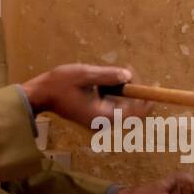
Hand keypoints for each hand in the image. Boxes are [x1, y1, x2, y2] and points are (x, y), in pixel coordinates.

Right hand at [21, 64, 149, 129]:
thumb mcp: (84, 74)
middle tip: (128, 70)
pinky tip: (105, 81)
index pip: (134, 114)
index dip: (146, 101)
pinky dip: (115, 94)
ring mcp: (99, 122)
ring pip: (123, 108)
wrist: (40, 94)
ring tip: (119, 72)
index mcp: (102, 116)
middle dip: (134, 91)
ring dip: (124, 91)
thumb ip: (107, 75)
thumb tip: (128, 75)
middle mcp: (103, 123)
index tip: (153, 86)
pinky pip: (113, 107)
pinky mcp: (95, 117)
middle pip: (131, 112)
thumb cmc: (59, 84)